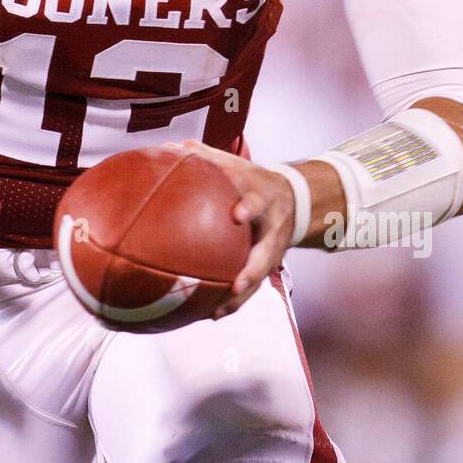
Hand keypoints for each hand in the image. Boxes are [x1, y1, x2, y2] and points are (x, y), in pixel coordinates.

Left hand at [166, 139, 294, 317]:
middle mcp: (271, 226)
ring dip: (242, 295)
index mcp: (262, 198)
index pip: (257, 201)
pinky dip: (234, 302)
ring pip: (260, 276)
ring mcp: (273, 249)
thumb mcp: (235, 164)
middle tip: (237, 284)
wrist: (293, 199)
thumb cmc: (250, 179)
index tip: (237, 215)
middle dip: (254, 269)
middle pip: (267, 251)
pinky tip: (211, 315)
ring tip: (220, 310)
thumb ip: (205, 157)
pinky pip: (252, 286)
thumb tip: (168, 147)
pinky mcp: (269, 264)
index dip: (249, 208)